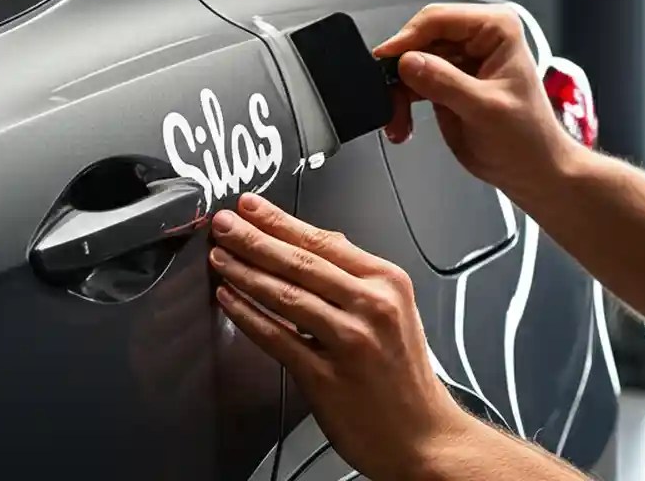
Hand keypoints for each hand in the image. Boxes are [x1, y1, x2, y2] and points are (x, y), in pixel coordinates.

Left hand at [209, 193, 474, 480]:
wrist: (424, 437)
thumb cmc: (405, 377)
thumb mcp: (396, 311)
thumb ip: (355, 277)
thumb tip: (307, 244)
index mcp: (387, 283)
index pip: (324, 240)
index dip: (280, 221)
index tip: (250, 206)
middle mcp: (371, 306)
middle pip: (300, 262)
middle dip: (254, 239)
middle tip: (224, 224)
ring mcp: (349, 341)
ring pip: (285, 295)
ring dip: (245, 272)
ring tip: (219, 257)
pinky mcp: (326, 376)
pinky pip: (277, 338)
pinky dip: (248, 316)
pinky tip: (230, 301)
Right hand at [374, 3, 576, 197]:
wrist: (530, 171)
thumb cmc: (527, 138)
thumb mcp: (486, 109)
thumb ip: (445, 83)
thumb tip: (408, 62)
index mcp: (495, 29)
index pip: (439, 19)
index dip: (408, 39)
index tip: (385, 61)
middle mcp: (476, 38)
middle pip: (419, 40)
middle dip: (400, 71)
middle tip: (389, 100)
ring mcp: (459, 60)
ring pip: (409, 63)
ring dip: (397, 93)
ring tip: (397, 122)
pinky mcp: (445, 82)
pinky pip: (411, 83)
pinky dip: (401, 103)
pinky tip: (401, 125)